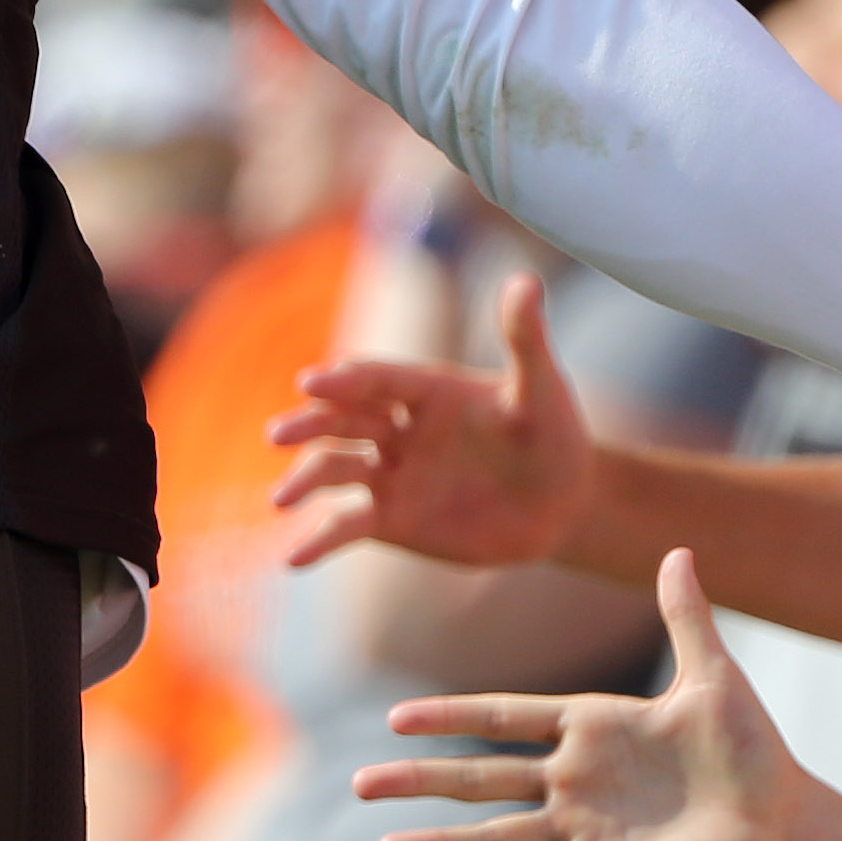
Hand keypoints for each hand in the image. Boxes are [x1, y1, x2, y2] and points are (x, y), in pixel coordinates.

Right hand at [271, 271, 592, 568]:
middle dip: (310, 425)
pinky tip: (292, 559)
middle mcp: (399, 428)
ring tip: (281, 499)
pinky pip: (347, 526)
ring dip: (305, 480)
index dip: (346, 380)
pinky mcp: (392, 520)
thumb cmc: (554, 438)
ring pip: (336, 470)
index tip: (312, 383)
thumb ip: (525, 340)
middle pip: (343, 420)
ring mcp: (391, 474)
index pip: (377, 379)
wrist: (562, 507)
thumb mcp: (542, 389)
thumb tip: (526, 281)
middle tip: (279, 433)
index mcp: (426, 390)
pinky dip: (319, 539)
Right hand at [359, 552, 818, 840]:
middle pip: (482, 777)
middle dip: (421, 779)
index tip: (397, 718)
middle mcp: (576, 780)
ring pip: (498, 837)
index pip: (505, 717)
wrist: (785, 825)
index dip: (452, 717)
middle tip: (360, 782)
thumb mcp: (715, 678)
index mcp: (592, 728)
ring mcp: (587, 830)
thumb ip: (687, 617)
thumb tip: (678, 548)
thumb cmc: (752, 751)